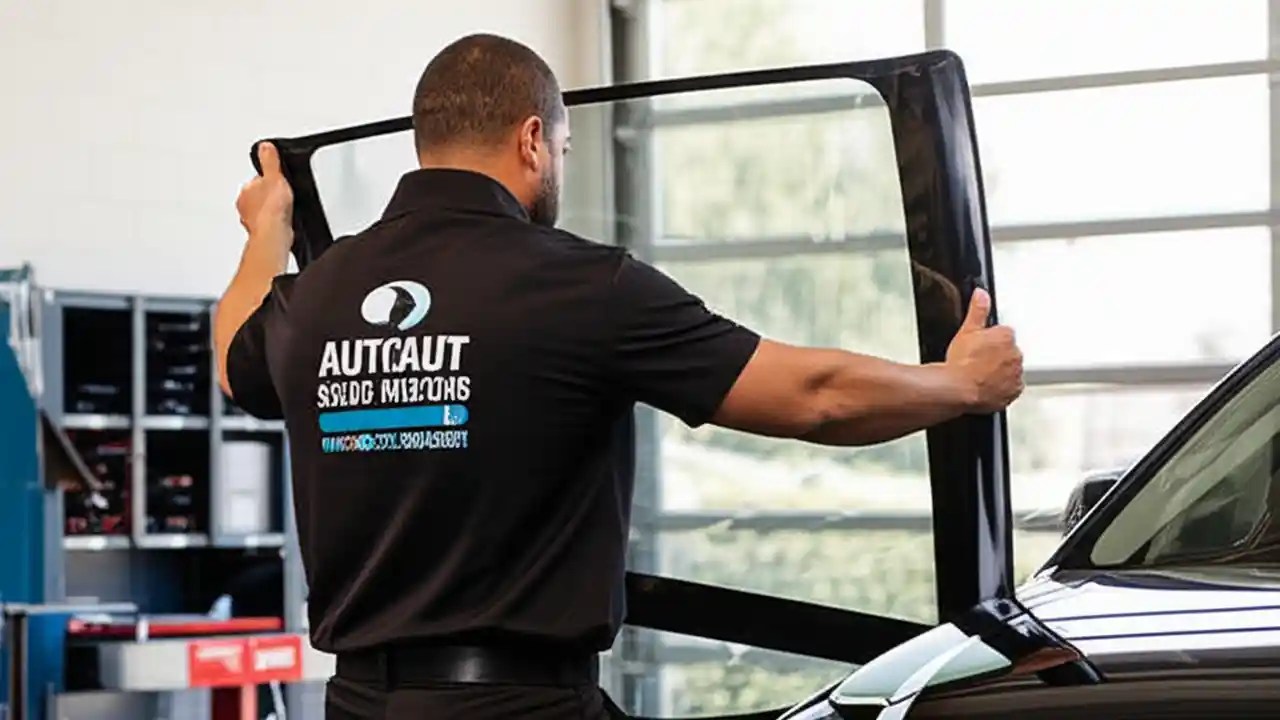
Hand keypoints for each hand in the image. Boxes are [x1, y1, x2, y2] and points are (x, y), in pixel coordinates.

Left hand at [236, 142, 293, 240]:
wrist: (273, 233)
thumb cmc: (271, 208)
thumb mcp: (275, 176)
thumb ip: (269, 160)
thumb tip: (265, 146)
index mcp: (246, 190)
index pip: (256, 180)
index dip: (268, 179)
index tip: (276, 181)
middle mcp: (245, 205)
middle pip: (258, 196)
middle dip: (268, 196)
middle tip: (281, 197)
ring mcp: (251, 220)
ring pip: (261, 211)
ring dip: (270, 211)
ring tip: (282, 210)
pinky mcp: (260, 233)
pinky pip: (267, 225)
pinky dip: (273, 224)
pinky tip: (282, 223)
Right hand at [944, 288, 1023, 412]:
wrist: (958, 389)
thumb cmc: (961, 363)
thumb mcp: (966, 331)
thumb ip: (977, 310)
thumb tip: (981, 294)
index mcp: (1006, 337)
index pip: (1004, 334)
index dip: (991, 341)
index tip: (981, 347)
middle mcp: (1015, 354)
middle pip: (1009, 352)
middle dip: (997, 355)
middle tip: (979, 361)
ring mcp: (1015, 374)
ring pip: (1011, 369)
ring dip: (1001, 371)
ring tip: (981, 375)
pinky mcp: (1013, 391)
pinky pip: (1012, 387)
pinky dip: (1003, 387)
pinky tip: (988, 386)